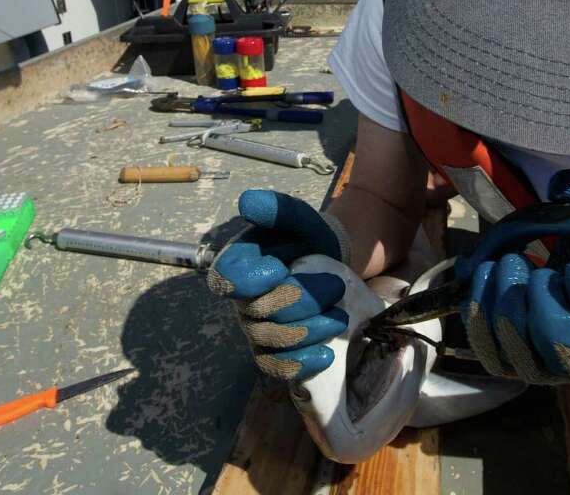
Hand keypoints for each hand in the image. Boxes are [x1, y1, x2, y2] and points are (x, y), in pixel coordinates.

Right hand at [207, 190, 351, 381]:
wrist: (331, 263)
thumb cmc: (307, 237)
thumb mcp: (296, 217)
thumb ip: (276, 208)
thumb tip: (248, 202)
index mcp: (237, 266)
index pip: (229, 280)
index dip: (252, 281)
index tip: (281, 268)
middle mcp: (241, 301)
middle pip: (260, 313)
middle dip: (301, 301)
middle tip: (336, 287)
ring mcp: (256, 329)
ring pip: (273, 341)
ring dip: (310, 331)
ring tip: (340, 317)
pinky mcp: (275, 351)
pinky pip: (278, 366)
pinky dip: (301, 364)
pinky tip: (326, 355)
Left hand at [462, 170, 569, 389]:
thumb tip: (567, 185)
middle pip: (566, 349)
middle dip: (542, 303)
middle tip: (534, 268)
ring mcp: (552, 369)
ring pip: (522, 353)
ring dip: (506, 300)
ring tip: (508, 263)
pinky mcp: (515, 365)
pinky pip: (490, 351)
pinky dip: (481, 309)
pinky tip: (485, 275)